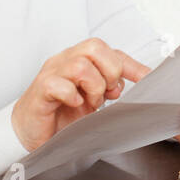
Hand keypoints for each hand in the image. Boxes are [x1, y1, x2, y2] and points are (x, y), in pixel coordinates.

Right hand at [11, 38, 150, 151]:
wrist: (31, 132)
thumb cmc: (62, 113)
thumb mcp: (95, 98)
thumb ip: (112, 87)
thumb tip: (141, 83)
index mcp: (81, 59)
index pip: (111, 51)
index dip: (132, 66)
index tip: (148, 81)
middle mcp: (66, 60)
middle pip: (95, 47)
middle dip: (109, 73)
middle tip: (106, 94)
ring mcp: (51, 72)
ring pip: (80, 65)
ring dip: (92, 87)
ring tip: (89, 103)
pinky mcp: (40, 90)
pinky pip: (58, 84)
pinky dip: (72, 95)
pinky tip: (75, 105)